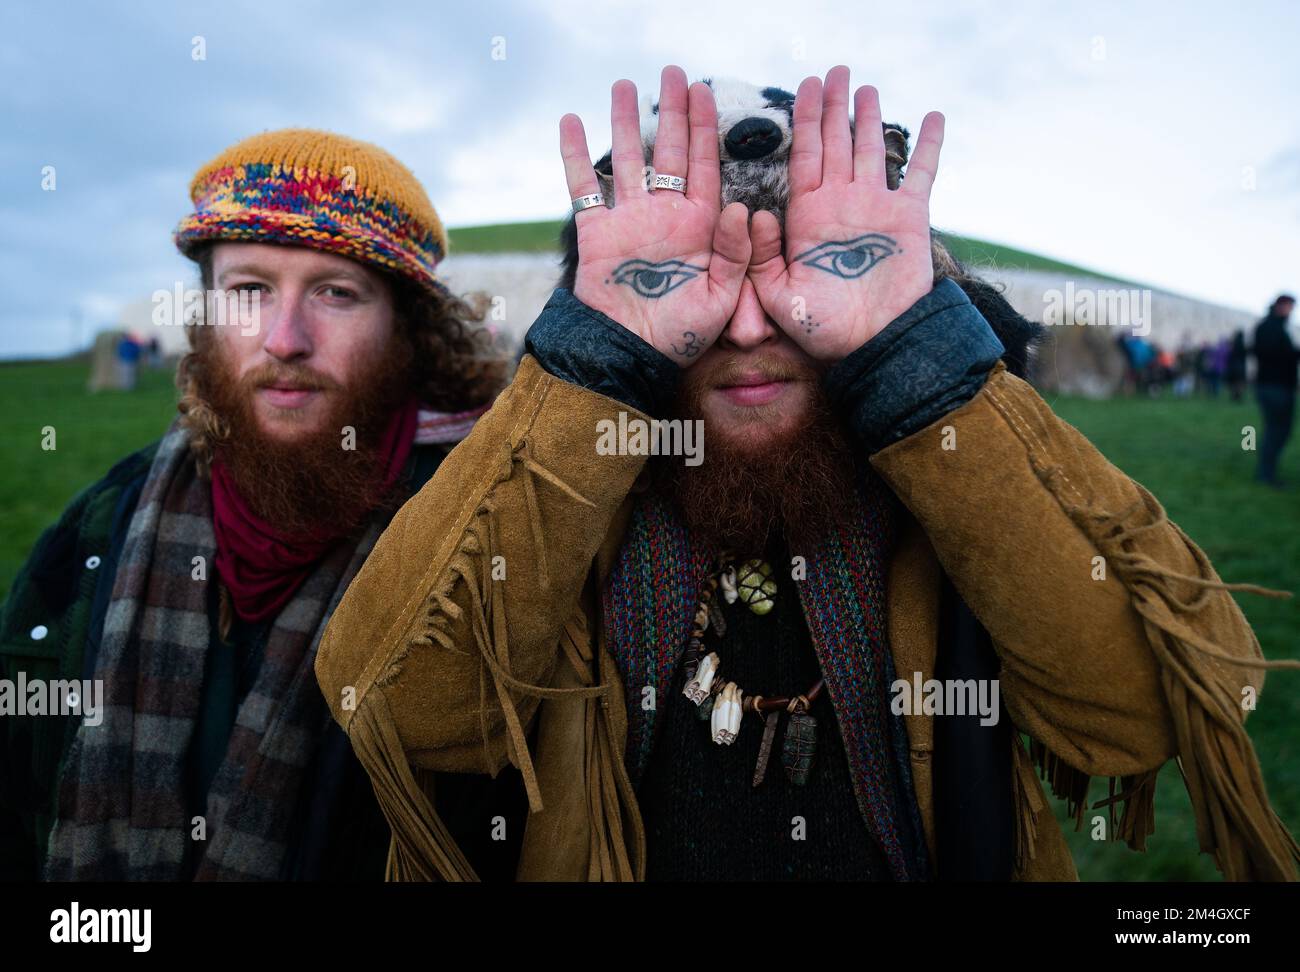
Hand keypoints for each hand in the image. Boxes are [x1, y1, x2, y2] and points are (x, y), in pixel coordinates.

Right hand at [562, 65, 750, 365]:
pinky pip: (583, 188)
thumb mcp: (722, 297)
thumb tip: (738, 205)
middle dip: (672, 112)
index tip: (704, 92)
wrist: (633, 356)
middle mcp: (664, 215)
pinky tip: (571, 121)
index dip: (705, 127)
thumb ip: (735, 253)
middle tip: (673, 73)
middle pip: (668, 152)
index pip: (704, 165)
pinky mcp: (596, 233)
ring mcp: (629, 221)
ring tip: (625, 85)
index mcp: (699, 225)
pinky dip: (574, 155)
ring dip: (625, 122)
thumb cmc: (683, 334)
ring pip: (627, 160)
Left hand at [746, 66, 944, 361]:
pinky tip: (932, 116)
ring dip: (870, 118)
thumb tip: (752, 211)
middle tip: (835, 71)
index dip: (804, 120)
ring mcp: (876, 208)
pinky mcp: (909, 218)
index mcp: (808, 216)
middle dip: (833, 106)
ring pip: (872, 149)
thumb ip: (760, 256)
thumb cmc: (821, 328)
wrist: (872, 345)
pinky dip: (927, 145)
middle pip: (835, 142)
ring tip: (867, 88)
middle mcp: (841, 203)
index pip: (804, 155)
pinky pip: (920, 173)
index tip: (804, 87)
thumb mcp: (776, 295)